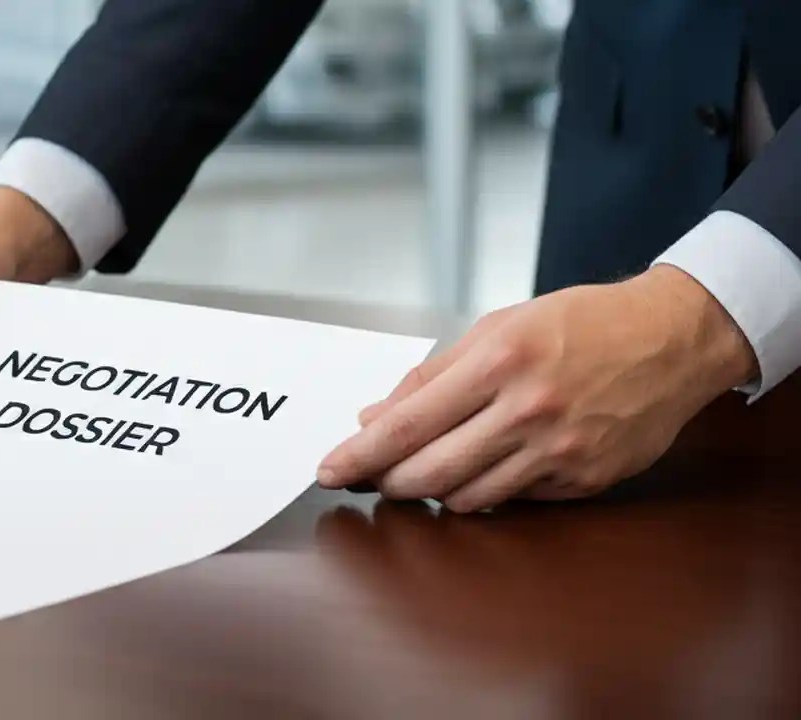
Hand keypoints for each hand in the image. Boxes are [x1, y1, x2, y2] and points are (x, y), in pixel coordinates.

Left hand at [316, 265, 758, 511]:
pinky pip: (514, 501)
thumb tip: (373, 417)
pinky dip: (486, 490)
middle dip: (389, 481)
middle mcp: (528, 409)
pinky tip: (487, 465)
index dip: (360, 454)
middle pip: (430, 472)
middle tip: (373, 476)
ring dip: (435, 491)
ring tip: (427, 470)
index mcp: (499, 360)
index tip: (328, 470)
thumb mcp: (498, 328)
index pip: (408, 423)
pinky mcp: (585, 479)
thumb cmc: (579, 324)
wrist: (672, 339)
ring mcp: (560, 449)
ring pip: (468, 497)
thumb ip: (432, 376)